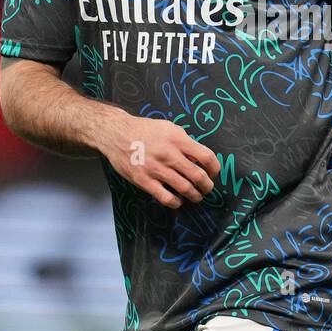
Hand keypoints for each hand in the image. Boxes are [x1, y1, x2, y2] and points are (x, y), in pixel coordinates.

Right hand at [99, 113, 219, 208]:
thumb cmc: (144, 129)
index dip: (215, 168)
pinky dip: (176, 202)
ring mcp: (156, 169)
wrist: (116, 133)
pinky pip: (166, 198)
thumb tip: (199, 156)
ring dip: (195, 196)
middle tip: (207, 188)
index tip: (213, 173)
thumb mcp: (168, 127)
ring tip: (195, 196)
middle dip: (207, 186)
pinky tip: (177, 201)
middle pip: (198, 176)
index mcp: (178, 139)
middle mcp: (169, 155)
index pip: (206, 157)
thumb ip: (184, 141)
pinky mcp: (144, 181)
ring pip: (185, 189)